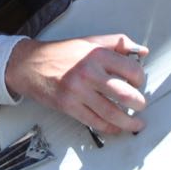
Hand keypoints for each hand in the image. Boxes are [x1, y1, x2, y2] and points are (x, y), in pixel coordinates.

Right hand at [5, 34, 148, 134]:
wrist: (29, 65)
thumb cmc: (59, 54)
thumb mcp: (89, 41)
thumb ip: (117, 43)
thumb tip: (142, 51)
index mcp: (96, 54)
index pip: (131, 70)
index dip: (140, 79)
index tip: (139, 83)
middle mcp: (88, 72)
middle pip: (124, 94)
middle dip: (139, 103)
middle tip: (141, 105)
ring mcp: (78, 91)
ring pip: (112, 113)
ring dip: (129, 122)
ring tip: (136, 123)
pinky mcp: (69, 106)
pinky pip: (95, 122)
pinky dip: (110, 128)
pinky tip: (116, 127)